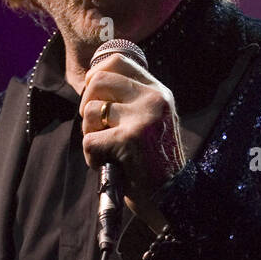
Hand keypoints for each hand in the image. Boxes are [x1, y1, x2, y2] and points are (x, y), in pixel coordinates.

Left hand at [79, 51, 185, 230]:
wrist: (173, 199)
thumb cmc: (155, 163)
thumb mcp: (152, 121)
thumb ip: (132, 100)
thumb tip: (91, 81)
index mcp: (159, 92)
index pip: (118, 60)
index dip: (96, 75)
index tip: (94, 95)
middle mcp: (154, 99)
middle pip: (98, 81)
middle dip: (87, 105)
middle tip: (96, 127)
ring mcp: (143, 118)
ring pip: (90, 111)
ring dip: (89, 133)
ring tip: (106, 150)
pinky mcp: (129, 140)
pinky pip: (89, 139)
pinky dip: (91, 156)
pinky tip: (107, 164)